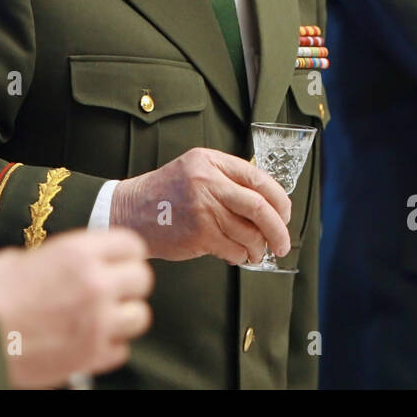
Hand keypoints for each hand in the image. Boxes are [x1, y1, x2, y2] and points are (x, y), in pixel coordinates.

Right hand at [0, 228, 152, 387]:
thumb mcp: (20, 257)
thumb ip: (58, 257)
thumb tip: (67, 262)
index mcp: (78, 252)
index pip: (132, 244)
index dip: (125, 252)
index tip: (118, 260)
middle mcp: (96, 284)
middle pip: (142, 278)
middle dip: (129, 283)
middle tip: (111, 289)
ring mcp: (98, 322)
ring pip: (139, 316)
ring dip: (124, 316)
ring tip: (102, 317)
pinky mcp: (91, 356)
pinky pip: (122, 350)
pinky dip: (109, 346)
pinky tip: (88, 340)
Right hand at [109, 148, 292, 264]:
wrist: (130, 211)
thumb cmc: (165, 193)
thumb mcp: (195, 170)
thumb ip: (227, 179)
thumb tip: (268, 205)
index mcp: (210, 161)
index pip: (258, 179)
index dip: (280, 200)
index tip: (286, 215)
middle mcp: (208, 181)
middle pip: (259, 207)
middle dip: (278, 229)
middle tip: (283, 243)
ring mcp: (203, 208)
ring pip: (248, 232)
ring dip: (258, 247)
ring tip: (256, 252)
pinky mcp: (198, 234)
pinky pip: (233, 248)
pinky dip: (240, 255)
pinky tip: (237, 255)